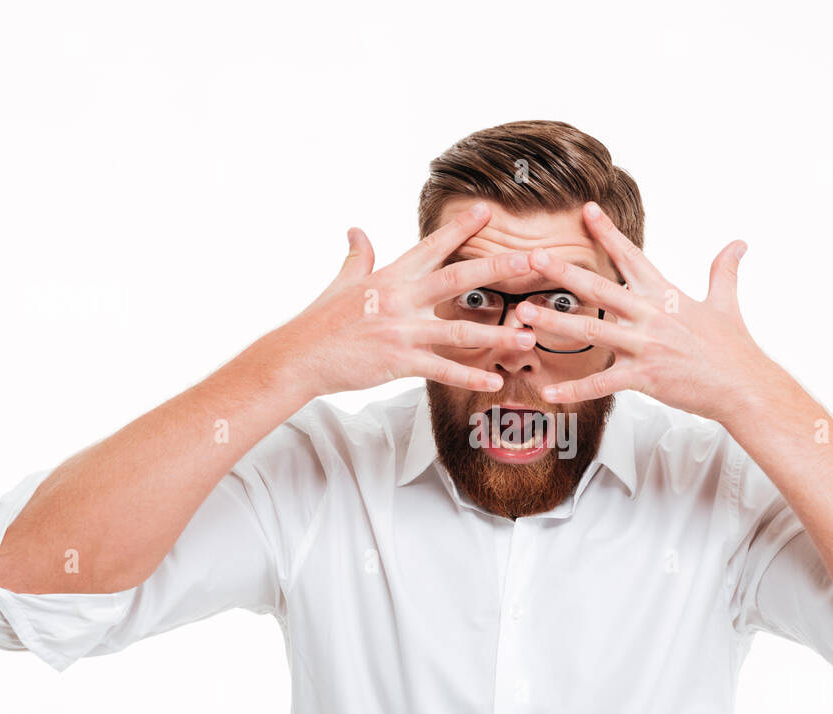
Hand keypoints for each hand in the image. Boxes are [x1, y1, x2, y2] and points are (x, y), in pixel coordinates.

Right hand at [291, 201, 537, 396]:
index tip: (489, 212)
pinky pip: (441, 370)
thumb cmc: (321, 321)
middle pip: (457, 278)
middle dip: (497, 267)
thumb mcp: (342, 282)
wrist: (299, 356)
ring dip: (497, 334)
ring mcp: (401, 331)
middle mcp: (401, 299)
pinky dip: (469, 378)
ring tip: (529, 337)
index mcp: (391, 276)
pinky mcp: (399, 361)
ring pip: (459, 330)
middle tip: (532, 259)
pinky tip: (494, 382)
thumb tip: (356, 230)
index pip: (432, 246)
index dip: (462, 229)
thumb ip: (358, 255)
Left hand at [515, 201, 763, 421]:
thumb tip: (738, 244)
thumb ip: (724, 271)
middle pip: (599, 287)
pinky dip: (574, 390)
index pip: (631, 255)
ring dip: (554, 322)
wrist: (744, 385)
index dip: (607, 232)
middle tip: (532, 257)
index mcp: (665, 294)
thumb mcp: (726, 302)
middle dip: (563, 271)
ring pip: (591, 330)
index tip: (587, 210)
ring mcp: (644, 347)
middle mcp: (650, 316)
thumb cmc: (733, 348)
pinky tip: (549, 393)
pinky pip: (601, 384)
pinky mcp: (643, 377)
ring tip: (523, 314)